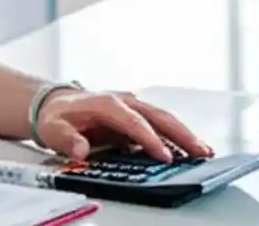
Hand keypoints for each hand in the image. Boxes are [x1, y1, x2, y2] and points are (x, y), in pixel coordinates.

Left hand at [35, 89, 213, 163]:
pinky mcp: (137, 115)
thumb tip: (81, 150)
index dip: (149, 139)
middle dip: (180, 134)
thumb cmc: (57, 117)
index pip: (132, 121)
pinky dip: (177, 136)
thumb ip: (68, 140)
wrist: (56, 105)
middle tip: (199, 152)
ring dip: (184, 134)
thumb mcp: (54, 130)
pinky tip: (190, 150)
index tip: (164, 156)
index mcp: (105, 103)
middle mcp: (124, 101)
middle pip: (157, 116)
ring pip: (164, 119)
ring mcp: (132, 106)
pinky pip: (160, 125)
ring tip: (204, 152)